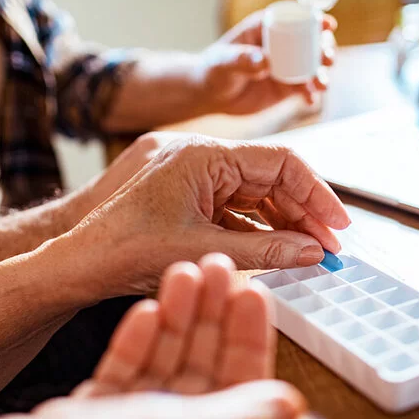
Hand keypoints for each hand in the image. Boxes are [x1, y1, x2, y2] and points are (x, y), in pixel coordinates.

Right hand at [0, 254, 305, 418]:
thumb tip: (289, 406)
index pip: (240, 388)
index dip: (249, 337)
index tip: (254, 291)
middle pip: (202, 368)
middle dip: (209, 314)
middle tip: (216, 264)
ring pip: (164, 364)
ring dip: (175, 316)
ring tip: (183, 270)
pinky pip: (123, 373)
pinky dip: (136, 340)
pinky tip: (145, 308)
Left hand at [48, 136, 350, 298]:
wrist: (79, 262)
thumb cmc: (127, 248)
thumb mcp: (204, 250)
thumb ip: (265, 249)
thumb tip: (314, 251)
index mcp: (205, 156)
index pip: (280, 161)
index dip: (317, 193)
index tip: (338, 224)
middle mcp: (203, 159)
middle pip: (272, 177)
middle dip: (304, 212)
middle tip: (330, 246)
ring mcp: (196, 179)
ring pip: (256, 194)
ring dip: (284, 222)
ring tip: (310, 252)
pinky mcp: (190, 199)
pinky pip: (236, 208)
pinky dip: (258, 228)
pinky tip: (278, 250)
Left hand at [197, 11, 337, 114]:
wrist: (209, 95)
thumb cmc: (213, 69)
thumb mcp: (223, 61)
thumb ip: (242, 59)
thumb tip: (265, 61)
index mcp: (266, 29)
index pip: (294, 19)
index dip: (315, 19)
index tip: (328, 24)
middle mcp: (281, 46)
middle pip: (311, 42)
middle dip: (325, 48)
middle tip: (327, 58)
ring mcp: (286, 67)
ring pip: (312, 67)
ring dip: (322, 73)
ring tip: (321, 83)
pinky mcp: (286, 88)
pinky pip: (304, 89)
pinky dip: (310, 94)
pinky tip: (310, 100)